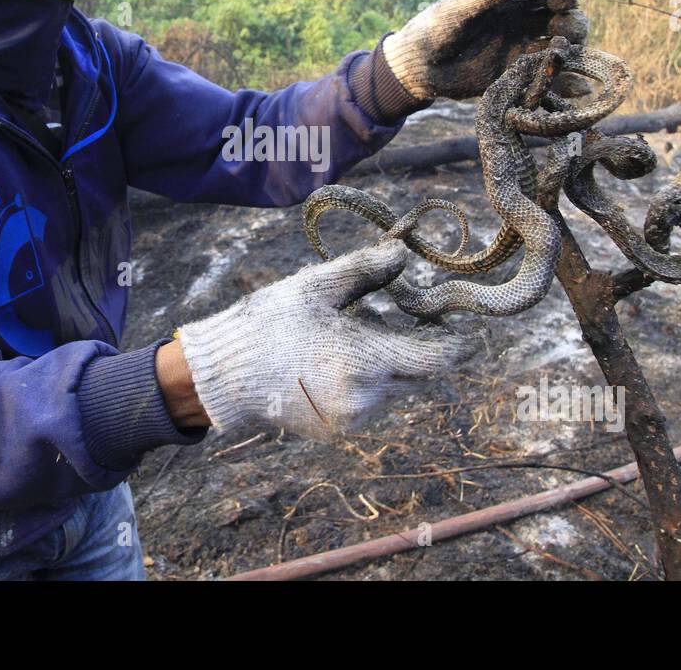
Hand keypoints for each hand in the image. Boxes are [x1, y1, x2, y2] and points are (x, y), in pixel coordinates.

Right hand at [176, 241, 475, 440]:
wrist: (224, 376)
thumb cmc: (269, 323)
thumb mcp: (317, 286)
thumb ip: (366, 269)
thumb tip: (405, 252)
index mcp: (365, 361)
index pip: (440, 358)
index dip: (456, 339)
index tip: (456, 319)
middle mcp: (366, 398)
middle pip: (417, 370)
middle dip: (411, 341)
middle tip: (388, 313)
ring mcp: (353, 419)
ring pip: (394, 384)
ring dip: (385, 360)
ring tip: (345, 335)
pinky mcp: (339, 429)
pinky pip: (371, 399)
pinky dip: (364, 377)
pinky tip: (331, 358)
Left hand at [383, 0, 587, 100]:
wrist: (415, 70)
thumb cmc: (432, 30)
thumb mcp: (461, 9)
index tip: (564, 2)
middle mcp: (523, 23)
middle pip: (566, 19)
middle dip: (575, 25)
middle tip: (564, 37)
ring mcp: (522, 51)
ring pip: (562, 48)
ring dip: (573, 53)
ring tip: (561, 59)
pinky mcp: (516, 77)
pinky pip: (547, 78)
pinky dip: (566, 84)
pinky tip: (577, 90)